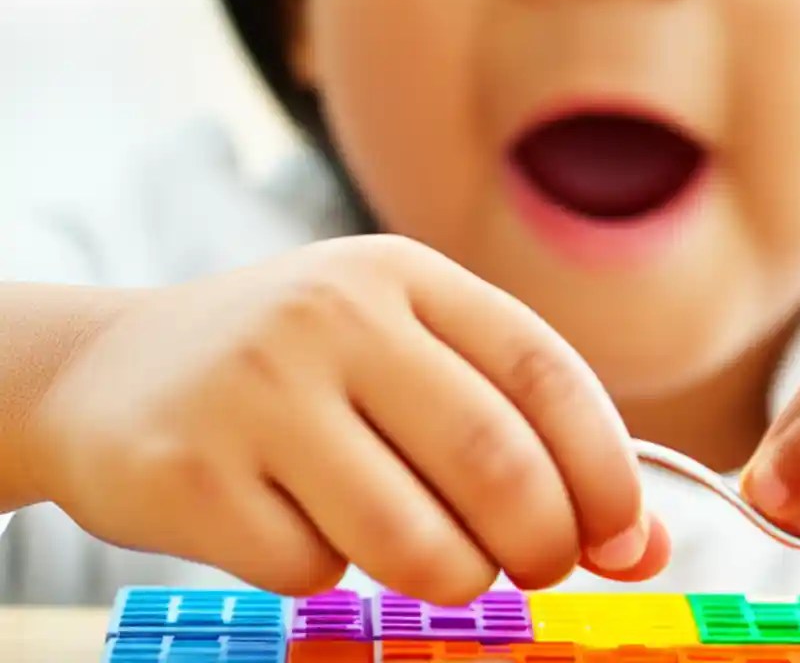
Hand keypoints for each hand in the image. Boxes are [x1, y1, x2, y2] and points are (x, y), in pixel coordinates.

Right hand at [28, 235, 666, 601]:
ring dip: (454, 576)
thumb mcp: (399, 354)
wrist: (108, 374)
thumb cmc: (293, 372)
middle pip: (495, 462)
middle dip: (544, 543)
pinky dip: (336, 577)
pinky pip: (315, 570)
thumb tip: (638, 544)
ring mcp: (257, 391)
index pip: (546, 372)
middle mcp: (334, 315)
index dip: (606, 469)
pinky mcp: (193, 475)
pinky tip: (306, 531)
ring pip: (414, 537)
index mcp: (403, 275)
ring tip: (442, 562)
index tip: (625, 537)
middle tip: (540, 567)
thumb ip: (516, 429)